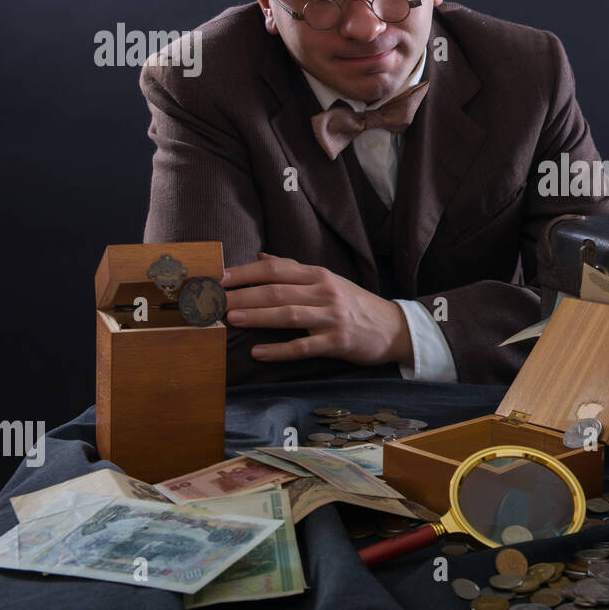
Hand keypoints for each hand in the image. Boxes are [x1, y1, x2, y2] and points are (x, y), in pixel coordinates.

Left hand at [221, 253, 412, 366]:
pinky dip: (279, 350)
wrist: (394, 328)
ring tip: (230, 318)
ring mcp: (331, 317)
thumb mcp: (327, 281)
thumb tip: (259, 257)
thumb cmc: (355, 304)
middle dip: (243, 294)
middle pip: (277, 291)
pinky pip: (303, 346)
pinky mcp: (337, 342)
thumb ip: (294, 269)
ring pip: (288, 315)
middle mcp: (325, 292)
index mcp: (319, 275)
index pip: (276, 269)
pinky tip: (258, 352)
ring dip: (257, 316)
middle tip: (214, 300)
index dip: (246, 272)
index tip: (219, 276)